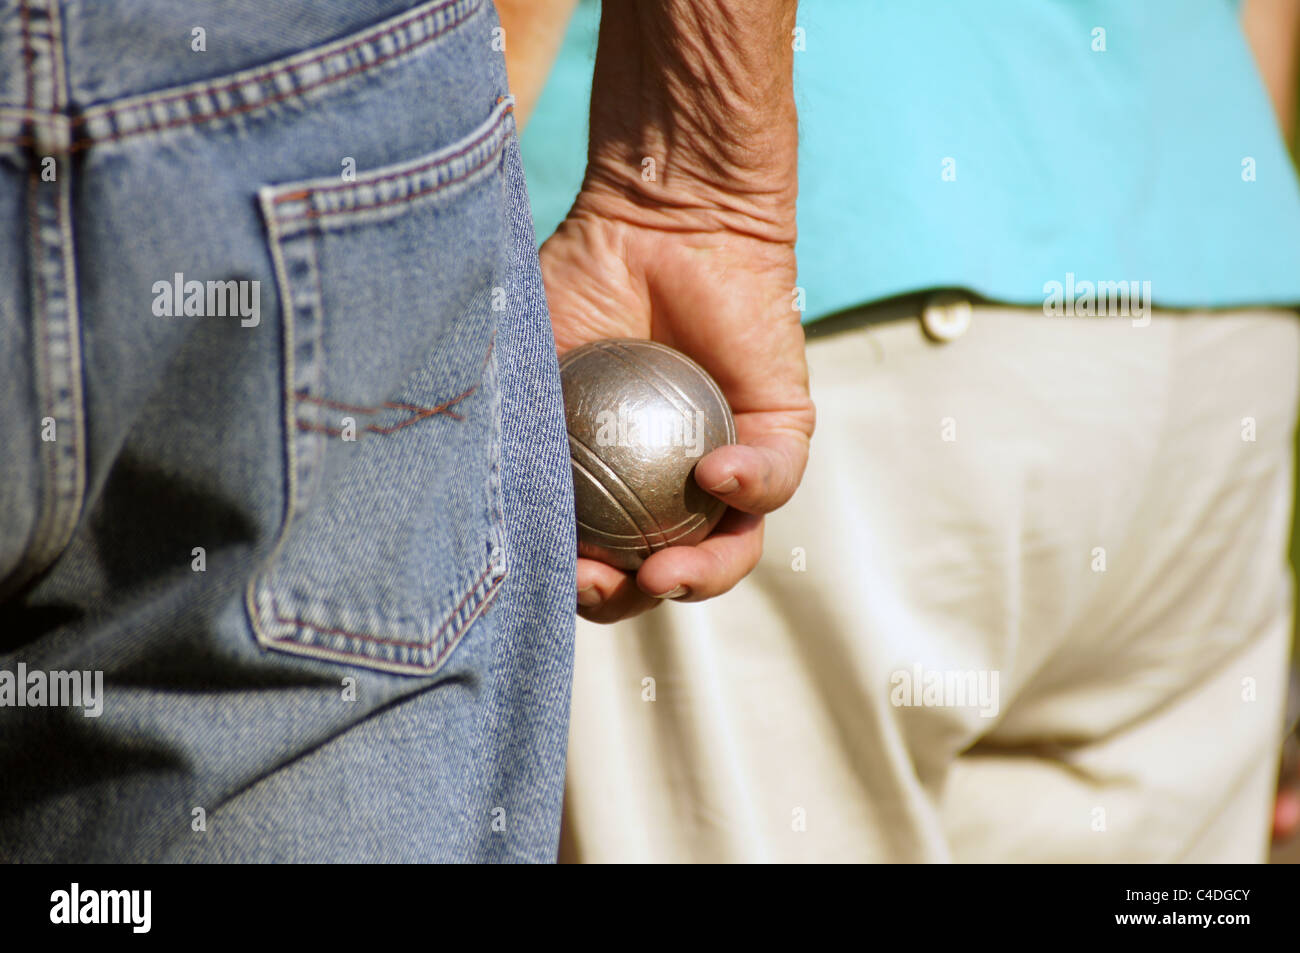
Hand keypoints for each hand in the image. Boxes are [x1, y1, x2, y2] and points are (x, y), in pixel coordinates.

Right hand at [542, 186, 813, 622]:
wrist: (652, 215)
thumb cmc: (579, 284)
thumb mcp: (524, 368)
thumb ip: (507, 438)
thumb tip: (473, 518)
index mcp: (611, 486)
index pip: (599, 559)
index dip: (578, 585)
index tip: (553, 576)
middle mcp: (671, 488)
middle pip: (664, 571)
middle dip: (635, 598)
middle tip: (608, 585)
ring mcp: (730, 464)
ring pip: (730, 545)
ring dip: (701, 574)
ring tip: (663, 572)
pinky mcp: (782, 431)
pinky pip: (774, 477)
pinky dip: (746, 484)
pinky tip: (711, 475)